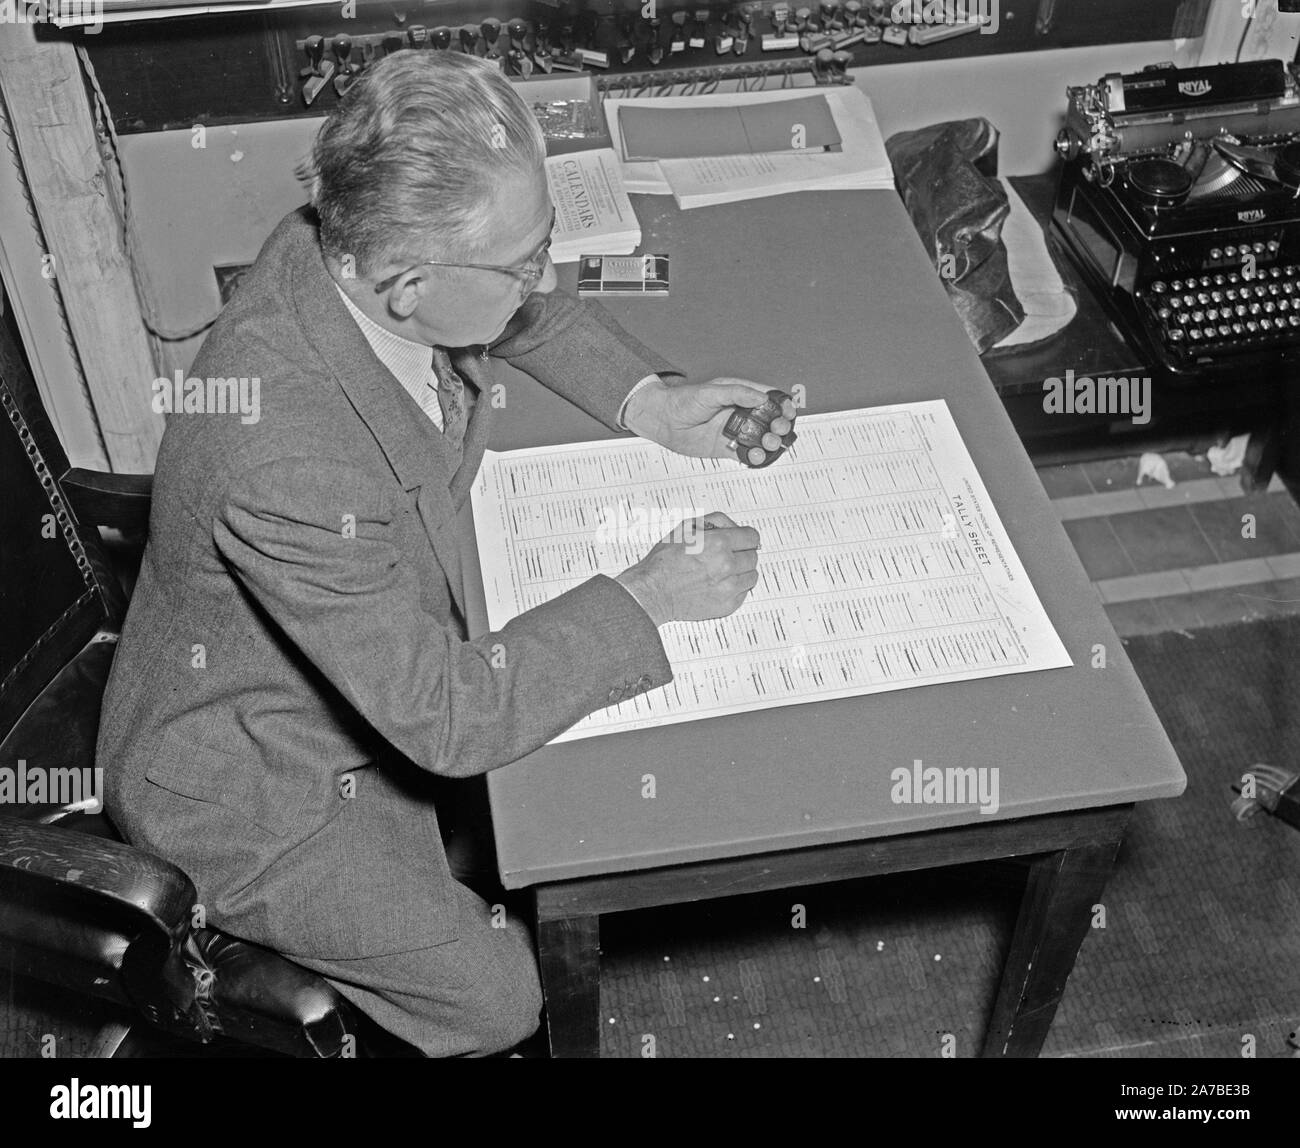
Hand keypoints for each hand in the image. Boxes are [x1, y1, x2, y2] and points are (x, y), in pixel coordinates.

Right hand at [615, 512, 760, 624]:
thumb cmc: (664, 562)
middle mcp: (727, 564)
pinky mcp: (727, 604)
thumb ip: (714, 521)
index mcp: (719, 542)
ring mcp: (729, 587)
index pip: (752, 537)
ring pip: (751, 576)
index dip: (745, 537)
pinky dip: (735, 589)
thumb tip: (734, 527)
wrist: (653, 592)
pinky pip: (744, 593)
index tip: (742, 541)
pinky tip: (718, 584)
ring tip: (721, 572)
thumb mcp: (686, 528)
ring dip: (740, 572)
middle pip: (753, 556)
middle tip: (726, 557)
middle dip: (741, 554)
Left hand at [623, 377, 796, 460]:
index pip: (770, 399)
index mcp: (742, 395)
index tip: (788, 411)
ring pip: (763, 440)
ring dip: (771, 443)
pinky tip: (757, 457)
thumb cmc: (684, 401)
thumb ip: (737, 393)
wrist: (665, 421)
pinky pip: (749, 456)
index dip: (783, 405)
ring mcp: (737, 432)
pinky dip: (757, 458)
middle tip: (778, 429)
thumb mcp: (711, 392)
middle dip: (780, 425)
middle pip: (771, 421)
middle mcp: (743, 414)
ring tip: (769, 443)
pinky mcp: (729, 449)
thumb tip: (761, 397)